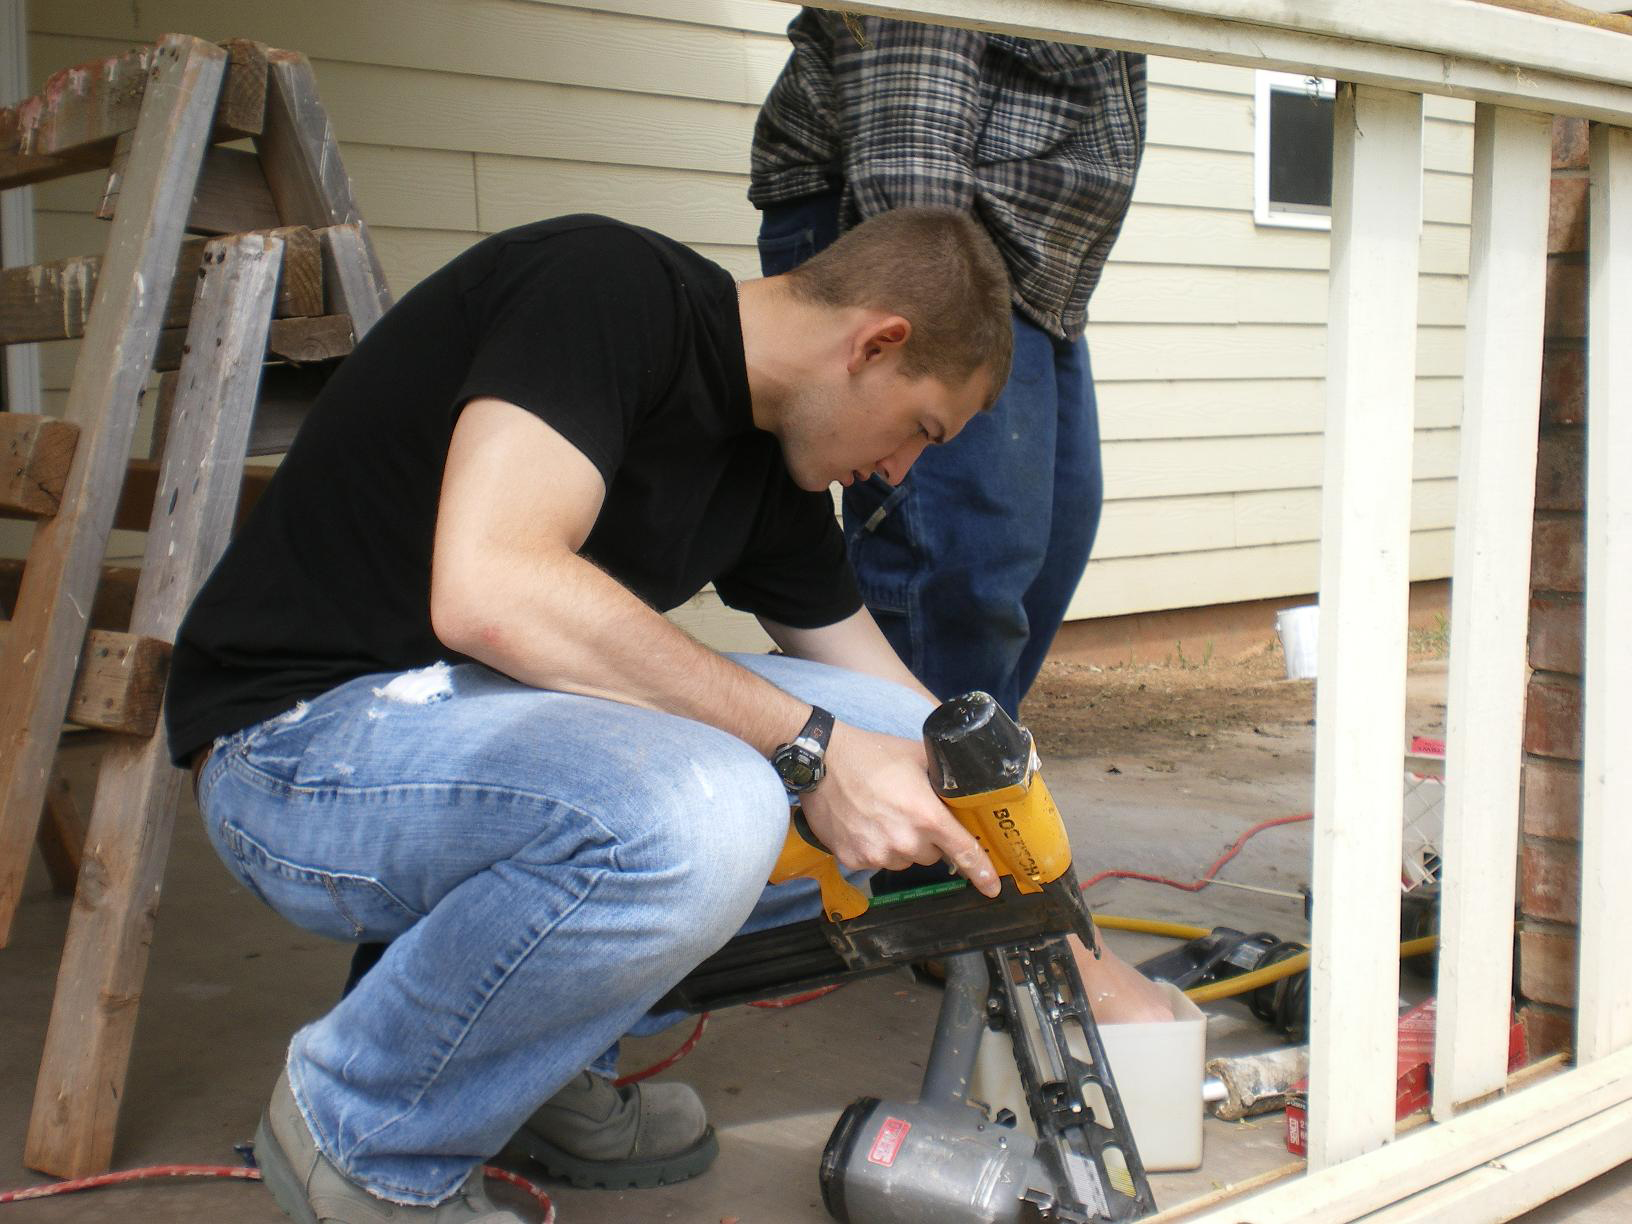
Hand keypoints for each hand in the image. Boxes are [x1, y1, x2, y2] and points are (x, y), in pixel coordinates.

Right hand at [798, 722, 1000, 897]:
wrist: (822, 761)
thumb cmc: (871, 754)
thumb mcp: (918, 755)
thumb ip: (946, 775)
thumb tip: (965, 784)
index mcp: (927, 816)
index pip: (964, 852)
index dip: (982, 872)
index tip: (992, 888)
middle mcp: (905, 841)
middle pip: (931, 855)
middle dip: (927, 838)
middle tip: (908, 811)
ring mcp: (877, 853)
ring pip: (903, 859)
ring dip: (900, 844)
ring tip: (882, 814)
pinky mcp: (854, 859)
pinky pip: (876, 860)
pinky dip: (874, 846)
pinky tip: (863, 822)